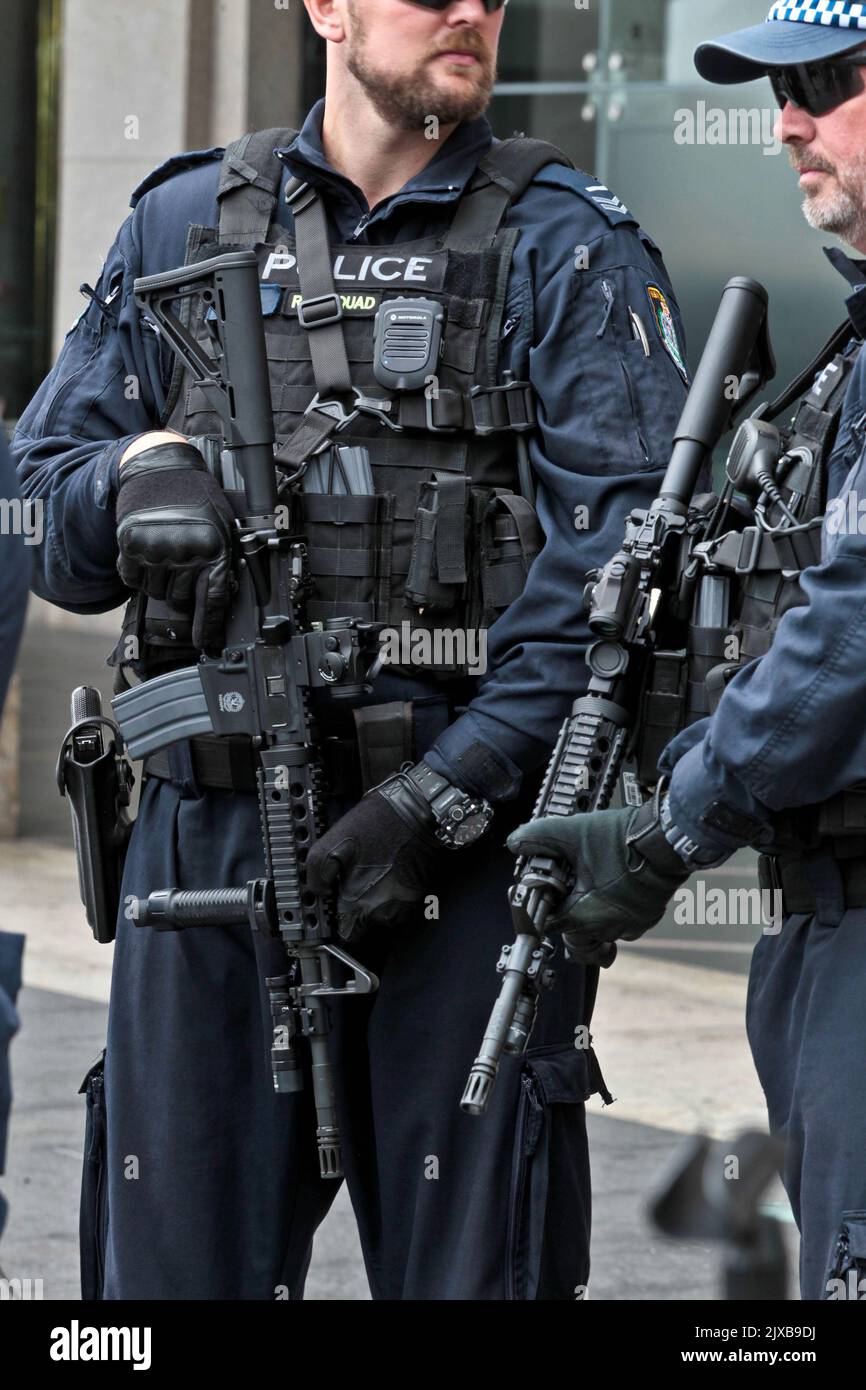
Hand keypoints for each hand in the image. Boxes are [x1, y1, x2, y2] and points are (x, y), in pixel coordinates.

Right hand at [115, 440, 236, 651]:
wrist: (160, 467)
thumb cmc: (194, 497)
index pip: (211, 599)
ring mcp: (156, 548)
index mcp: (214, 547)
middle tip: (180, 568)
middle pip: (179, 600)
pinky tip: (147, 552)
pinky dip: (137, 573)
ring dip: (159, 580)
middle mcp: (185, 550)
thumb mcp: (222, 525)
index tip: (204, 643)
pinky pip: (131, 580)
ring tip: (165, 552)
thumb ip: (222, 561)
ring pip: (155, 592)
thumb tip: (221, 602)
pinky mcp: (131, 545)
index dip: (206, 626)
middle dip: (180, 591)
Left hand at [305, 780, 443, 943]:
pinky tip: (387, 871)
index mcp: (360, 902)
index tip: (335, 905)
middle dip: (355, 909)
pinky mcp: (418, 896)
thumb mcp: (333, 842)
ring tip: (372, 873)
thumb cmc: (377, 824)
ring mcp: (404, 906)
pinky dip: (391, 894)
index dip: (337, 921)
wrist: (417, 812)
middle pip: (363, 925)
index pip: (344, 934)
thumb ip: (318, 873)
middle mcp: (384, 911)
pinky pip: (398, 905)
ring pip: (381, 915)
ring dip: (373, 901)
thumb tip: (319, 890)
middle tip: (353, 882)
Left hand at [507, 795, 689, 966]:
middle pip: (576, 937)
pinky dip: (614, 913)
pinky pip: (623, 925)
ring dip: (591, 918)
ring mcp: (630, 926)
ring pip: (600, 934)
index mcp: (583, 915)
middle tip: (565, 900)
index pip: (551, 927)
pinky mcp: (647, 918)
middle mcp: (607, 927)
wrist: (667, 840)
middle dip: (567, 922)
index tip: (543, 900)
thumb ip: (540, 837)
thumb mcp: (573, 833)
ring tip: (588, 893)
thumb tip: (516, 841)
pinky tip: (611, 891)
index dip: (542, 912)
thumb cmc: (623, 842)